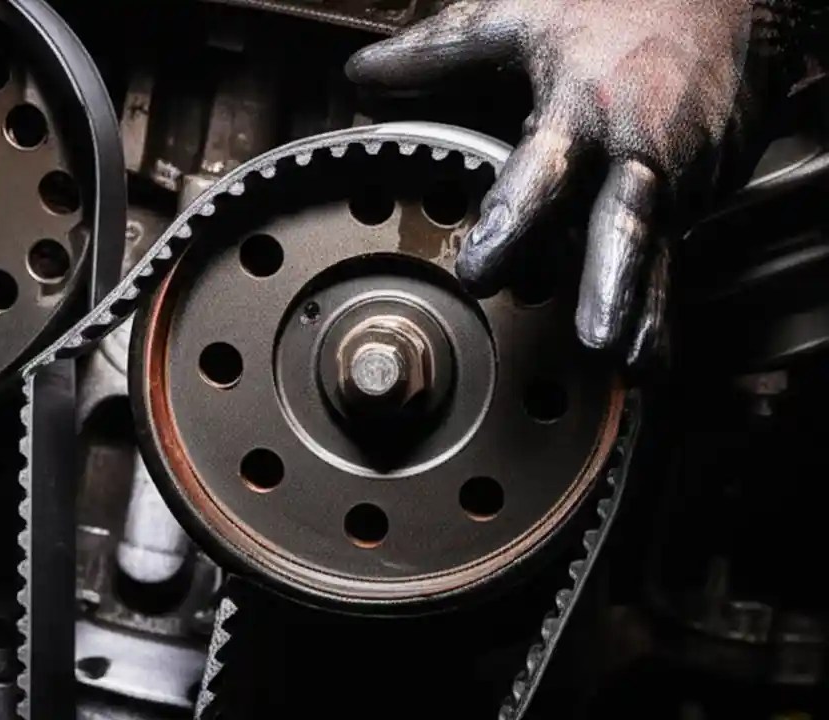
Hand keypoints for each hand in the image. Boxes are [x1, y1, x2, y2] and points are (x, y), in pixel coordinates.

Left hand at [347, 0, 787, 359]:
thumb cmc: (621, 4)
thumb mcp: (520, 16)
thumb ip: (439, 52)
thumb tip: (361, 74)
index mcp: (583, 105)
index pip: (544, 170)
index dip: (514, 221)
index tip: (482, 269)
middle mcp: (634, 147)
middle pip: (622, 223)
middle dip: (611, 284)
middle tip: (596, 338)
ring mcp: (676, 173)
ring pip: (658, 251)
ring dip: (646, 310)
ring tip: (636, 364)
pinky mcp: (703, 190)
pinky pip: (675, 251)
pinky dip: (661, 300)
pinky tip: (649, 349)